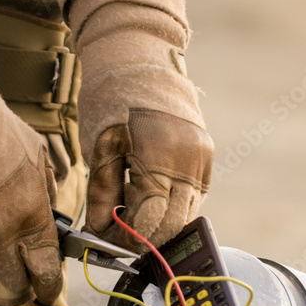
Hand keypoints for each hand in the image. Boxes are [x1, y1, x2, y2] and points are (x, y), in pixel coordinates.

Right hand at [0, 125, 63, 303]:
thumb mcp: (35, 155)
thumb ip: (45, 188)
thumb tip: (51, 209)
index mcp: (32, 217)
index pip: (46, 268)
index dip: (48, 285)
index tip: (47, 291)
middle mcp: (2, 236)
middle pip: (13, 280)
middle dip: (18, 279)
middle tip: (16, 270)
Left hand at [84, 109, 212, 250]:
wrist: (138, 61)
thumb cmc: (111, 101)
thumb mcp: (99, 150)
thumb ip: (103, 195)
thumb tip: (105, 232)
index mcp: (158, 156)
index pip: (151, 218)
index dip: (131, 238)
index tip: (113, 244)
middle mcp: (188, 159)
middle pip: (174, 222)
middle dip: (148, 236)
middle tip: (122, 237)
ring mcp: (201, 157)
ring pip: (187, 211)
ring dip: (161, 221)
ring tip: (133, 209)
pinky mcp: (206, 154)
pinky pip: (193, 193)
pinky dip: (173, 202)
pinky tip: (149, 192)